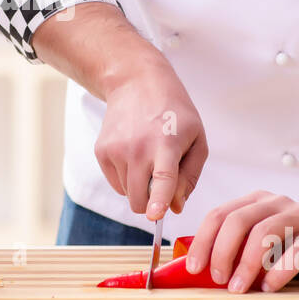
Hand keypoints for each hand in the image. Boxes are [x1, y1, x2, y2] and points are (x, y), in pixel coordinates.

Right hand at [95, 56, 207, 220]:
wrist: (135, 83)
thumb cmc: (173, 113)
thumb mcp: (197, 138)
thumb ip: (190, 176)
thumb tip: (175, 208)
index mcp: (166, 143)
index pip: (163, 177)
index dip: (159, 200)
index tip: (155, 216)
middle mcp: (137, 148)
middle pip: (139, 198)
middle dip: (151, 205)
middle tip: (162, 186)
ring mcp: (116, 150)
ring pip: (127, 194)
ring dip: (140, 187)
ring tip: (148, 158)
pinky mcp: (101, 151)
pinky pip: (116, 184)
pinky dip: (127, 179)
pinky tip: (134, 155)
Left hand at [185, 192, 298, 292]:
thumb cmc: (293, 247)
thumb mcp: (262, 243)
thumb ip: (237, 250)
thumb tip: (199, 274)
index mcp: (255, 202)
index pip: (219, 215)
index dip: (203, 241)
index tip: (193, 268)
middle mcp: (275, 203)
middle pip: (238, 221)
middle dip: (222, 251)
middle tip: (217, 279)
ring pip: (265, 233)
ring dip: (247, 263)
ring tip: (238, 288)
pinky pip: (297, 250)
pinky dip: (279, 271)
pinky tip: (269, 287)